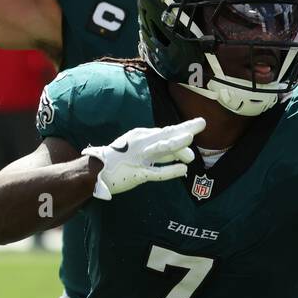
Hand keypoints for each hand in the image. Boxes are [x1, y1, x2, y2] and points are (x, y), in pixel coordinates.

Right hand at [87, 119, 202, 200]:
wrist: (95, 171)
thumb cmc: (120, 161)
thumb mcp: (142, 152)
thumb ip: (164, 154)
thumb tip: (187, 155)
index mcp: (142, 136)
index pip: (166, 132)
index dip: (183, 129)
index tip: (199, 125)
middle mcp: (141, 143)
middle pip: (166, 135)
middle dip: (184, 129)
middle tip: (202, 123)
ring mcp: (138, 157)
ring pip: (160, 149)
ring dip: (175, 144)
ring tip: (189, 139)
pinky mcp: (136, 173)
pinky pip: (155, 172)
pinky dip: (169, 170)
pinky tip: (182, 170)